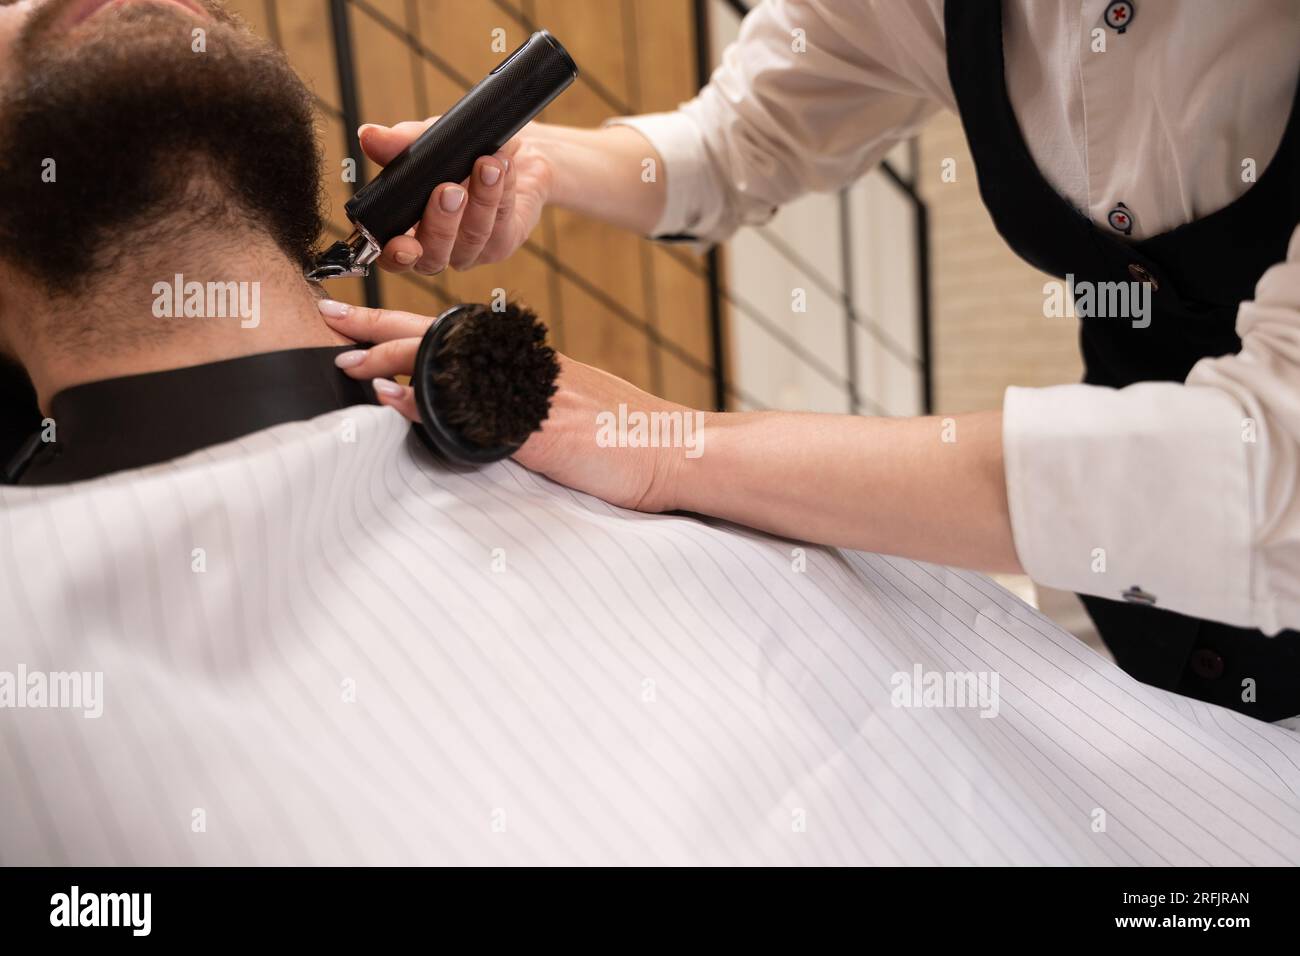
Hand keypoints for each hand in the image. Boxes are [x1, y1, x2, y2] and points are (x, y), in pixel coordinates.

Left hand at [320, 299, 689, 511]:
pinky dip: (431, 405)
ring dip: (395, 361)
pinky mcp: (541, 428)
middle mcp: (526, 365)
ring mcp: (533, 393)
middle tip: (328, 318)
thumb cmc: (626, 434)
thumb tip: (475, 405)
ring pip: (454, 366)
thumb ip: (522, 398)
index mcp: (530, 359)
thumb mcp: (568, 405)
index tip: (353, 316)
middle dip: (379, 327)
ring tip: (347, 360)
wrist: (675, 450)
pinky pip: (473, 410)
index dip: (399, 324)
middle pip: (442, 335)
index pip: (455, 331)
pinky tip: (398, 401)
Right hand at [358, 119, 551, 275]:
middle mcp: (440, 248)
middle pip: (433, 257)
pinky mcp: (505, 241)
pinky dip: (503, 191)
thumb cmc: (464, 154)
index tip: (400, 243)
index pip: (394, 257)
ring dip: (480, 200)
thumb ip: (401, 144)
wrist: (512, 152)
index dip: (394, 256)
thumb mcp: (430, 142)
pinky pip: (502, 223)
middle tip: (448, 190)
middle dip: (441, 224)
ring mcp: (473, 249)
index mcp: (411, 231)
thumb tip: (369, 136)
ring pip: (472, 238)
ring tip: (485, 165)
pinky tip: (502, 167)